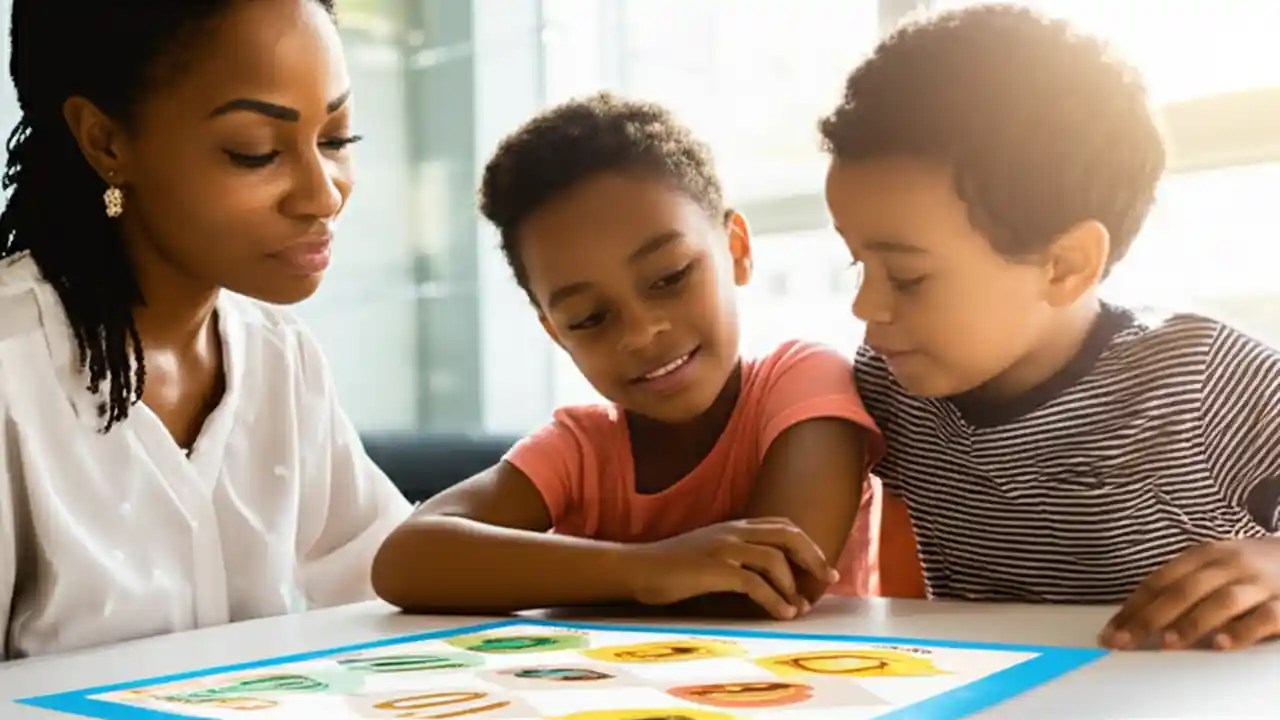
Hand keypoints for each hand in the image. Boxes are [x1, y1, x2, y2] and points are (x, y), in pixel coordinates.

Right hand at [624, 518, 839, 620]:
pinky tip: (782, 613)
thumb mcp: (707, 550)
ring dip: (794, 586)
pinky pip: (756, 583)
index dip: (807, 544)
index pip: (782, 526)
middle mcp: (733, 532)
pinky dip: (775, 600)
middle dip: (814, 558)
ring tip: (799, 608)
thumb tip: (763, 575)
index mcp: (733, 526)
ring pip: (775, 559)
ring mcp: (724, 548)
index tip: (822, 565)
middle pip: (788, 535)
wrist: (637, 568)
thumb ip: (734, 554)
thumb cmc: (670, 566)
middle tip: (828, 580)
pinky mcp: (715, 569)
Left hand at [1100, 538, 1279, 650]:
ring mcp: (1258, 583)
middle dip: (1149, 618)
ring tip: (1167, 643)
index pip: (1159, 581)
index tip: (1110, 632)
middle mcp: (1228, 565)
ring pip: (1221, 600)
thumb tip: (1138, 618)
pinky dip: (1241, 631)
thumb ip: (1182, 587)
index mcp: (1204, 555)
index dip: (1132, 607)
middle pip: (1183, 590)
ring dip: (1192, 622)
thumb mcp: (1214, 568)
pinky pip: (1264, 617)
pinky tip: (1221, 645)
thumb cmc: (1249, 570)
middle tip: (1125, 642)